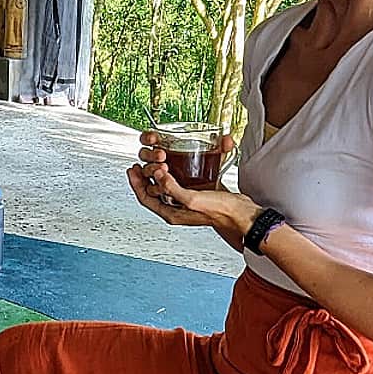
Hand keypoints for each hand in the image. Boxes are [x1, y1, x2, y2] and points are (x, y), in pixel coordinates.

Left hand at [127, 131, 260, 247]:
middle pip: (152, 191)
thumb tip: (158, 175)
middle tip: (140, 162)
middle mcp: (176, 208)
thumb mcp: (192, 199)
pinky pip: (178, 182)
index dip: (135, 183)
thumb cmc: (220, 211)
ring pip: (164, 186)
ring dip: (157, 173)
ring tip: (155, 160)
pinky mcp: (196, 194)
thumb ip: (173, 189)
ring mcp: (186, 201)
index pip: (145, 198)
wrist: (241, 212)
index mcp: (171, 213)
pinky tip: (175, 162)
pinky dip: (173, 172)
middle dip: (144, 176)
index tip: (132, 169)